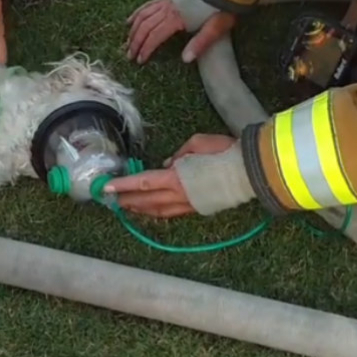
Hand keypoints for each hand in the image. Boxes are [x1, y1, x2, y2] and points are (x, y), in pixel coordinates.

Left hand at [104, 133, 237, 217]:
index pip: (143, 183)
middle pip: (146, 201)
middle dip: (126, 200)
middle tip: (111, 200)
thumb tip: (167, 164)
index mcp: (176, 178)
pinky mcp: (198, 208)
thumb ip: (179, 154)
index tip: (107, 187)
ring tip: (126, 207)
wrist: (249, 171)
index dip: (123, 186)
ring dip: (140, 209)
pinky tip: (152, 210)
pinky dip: (157, 212)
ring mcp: (188, 204)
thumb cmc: (224, 152)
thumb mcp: (197, 143)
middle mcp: (179, 195)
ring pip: (157, 211)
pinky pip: (172, 213)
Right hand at [126, 0, 236, 63]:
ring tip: (127, 43)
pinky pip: (148, 5)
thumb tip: (185, 59)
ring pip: (143, 16)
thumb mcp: (216, 28)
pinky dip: (137, 13)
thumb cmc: (222, 7)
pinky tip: (130, 20)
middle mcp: (168, 10)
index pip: (155, 36)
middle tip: (129, 55)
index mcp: (178, 19)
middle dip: (135, 42)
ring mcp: (167, 2)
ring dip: (133, 30)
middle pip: (145, 27)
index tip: (140, 60)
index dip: (146, 49)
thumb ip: (200, 43)